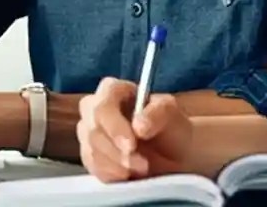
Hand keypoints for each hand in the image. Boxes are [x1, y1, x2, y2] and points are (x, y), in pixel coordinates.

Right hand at [77, 78, 192, 182]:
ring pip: (92, 150)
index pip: (102, 103)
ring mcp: (91, 134)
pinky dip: (113, 174)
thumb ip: (158, 112)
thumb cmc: (172, 127)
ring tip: (143, 168)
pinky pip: (93, 168)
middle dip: (116, 151)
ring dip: (118, 164)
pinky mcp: (91, 157)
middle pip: (92, 128)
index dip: (113, 125)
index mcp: (114, 91)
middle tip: (142, 164)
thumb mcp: (172, 113)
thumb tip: (138, 125)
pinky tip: (130, 174)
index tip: (131, 145)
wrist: (175, 156)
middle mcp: (96, 110)